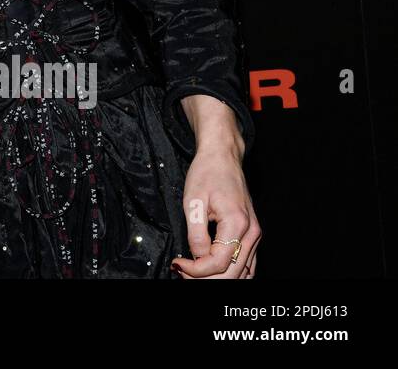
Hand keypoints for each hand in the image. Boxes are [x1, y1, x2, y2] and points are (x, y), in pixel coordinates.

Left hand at [171, 142, 260, 278]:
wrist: (223, 156)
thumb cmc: (207, 173)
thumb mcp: (192, 200)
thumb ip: (195, 232)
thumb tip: (196, 256)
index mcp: (237, 223)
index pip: (218, 262)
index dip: (195, 269)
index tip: (177, 262)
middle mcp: (252, 232)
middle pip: (232, 273)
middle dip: (205, 277)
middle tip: (182, 271)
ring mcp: (255, 234)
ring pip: (242, 272)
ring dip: (218, 277)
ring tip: (193, 271)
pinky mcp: (252, 234)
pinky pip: (247, 264)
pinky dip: (230, 272)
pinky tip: (211, 270)